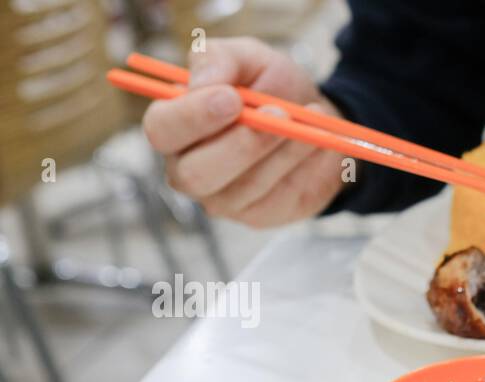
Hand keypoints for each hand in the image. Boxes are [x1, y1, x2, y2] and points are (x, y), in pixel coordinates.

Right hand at [143, 38, 347, 227]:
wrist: (315, 117)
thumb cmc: (269, 87)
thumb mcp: (247, 58)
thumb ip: (219, 58)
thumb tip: (202, 80)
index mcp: (173, 126)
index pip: (162, 130)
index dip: (193, 117)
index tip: (231, 98)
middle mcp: (188, 169)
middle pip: (196, 174)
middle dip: (241, 144)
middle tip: (278, 115)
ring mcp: (223, 199)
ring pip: (245, 186)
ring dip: (282, 151)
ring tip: (307, 122)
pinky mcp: (259, 215)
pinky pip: (278, 198)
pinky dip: (302, 167)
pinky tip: (316, 144)